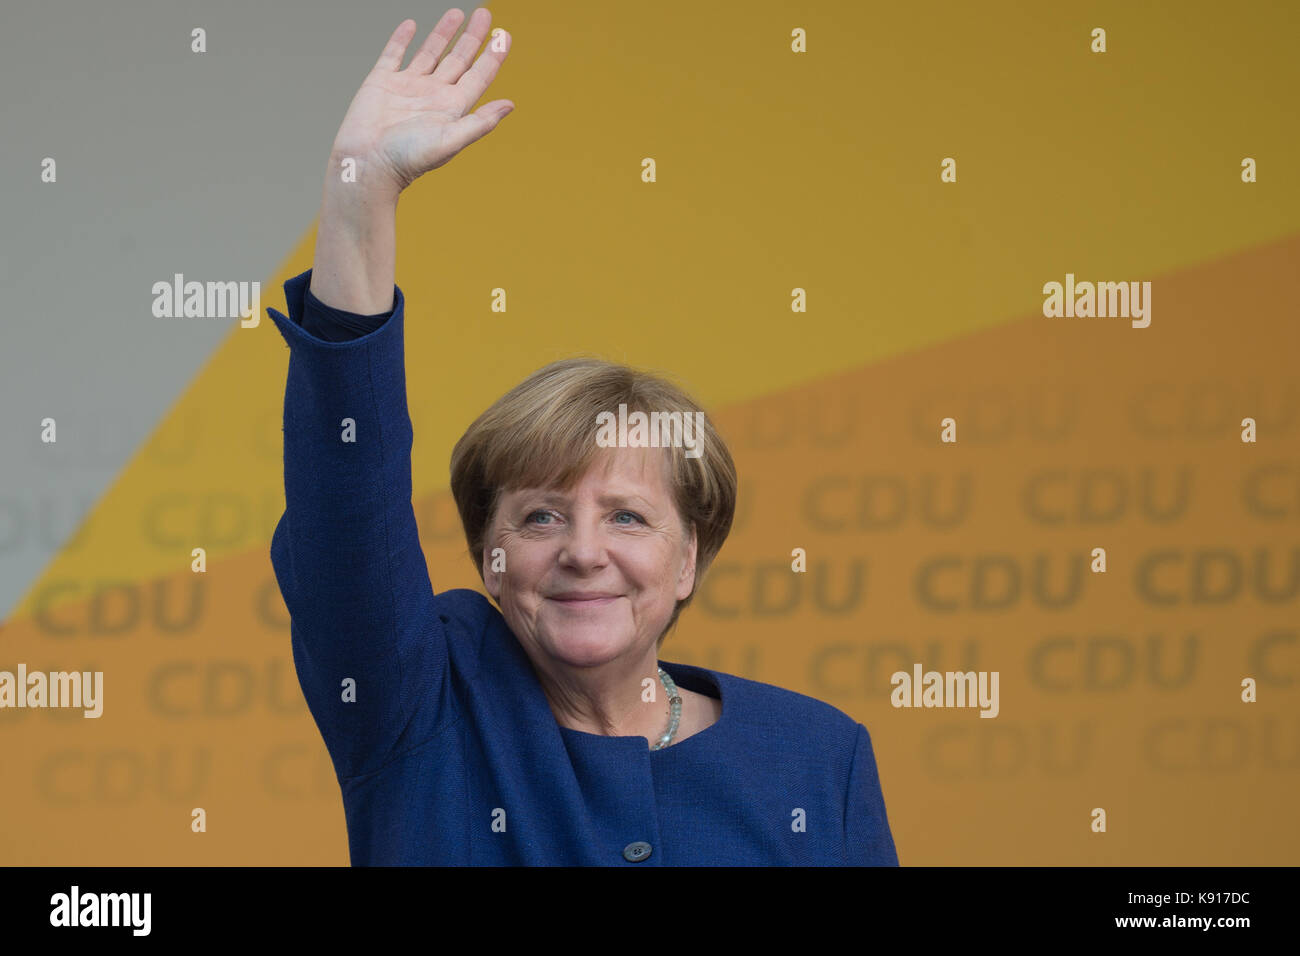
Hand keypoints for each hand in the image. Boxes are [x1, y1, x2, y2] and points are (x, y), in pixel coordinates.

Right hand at [329, 9, 513, 198]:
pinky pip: (394, 54)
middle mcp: (433, 95)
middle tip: (485, 14)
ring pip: (430, 53)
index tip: (505, 36)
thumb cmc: (408, 159)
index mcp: (452, 108)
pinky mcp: (382, 82)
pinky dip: (402, 39)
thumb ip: (480, 122)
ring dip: (443, 33)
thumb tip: (510, 105)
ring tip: (457, 13)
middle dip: (472, 37)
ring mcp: (407, 87)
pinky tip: (412, 26)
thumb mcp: (451, 140)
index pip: (478, 76)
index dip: (493, 56)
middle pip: (458, 59)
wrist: (367, 162)